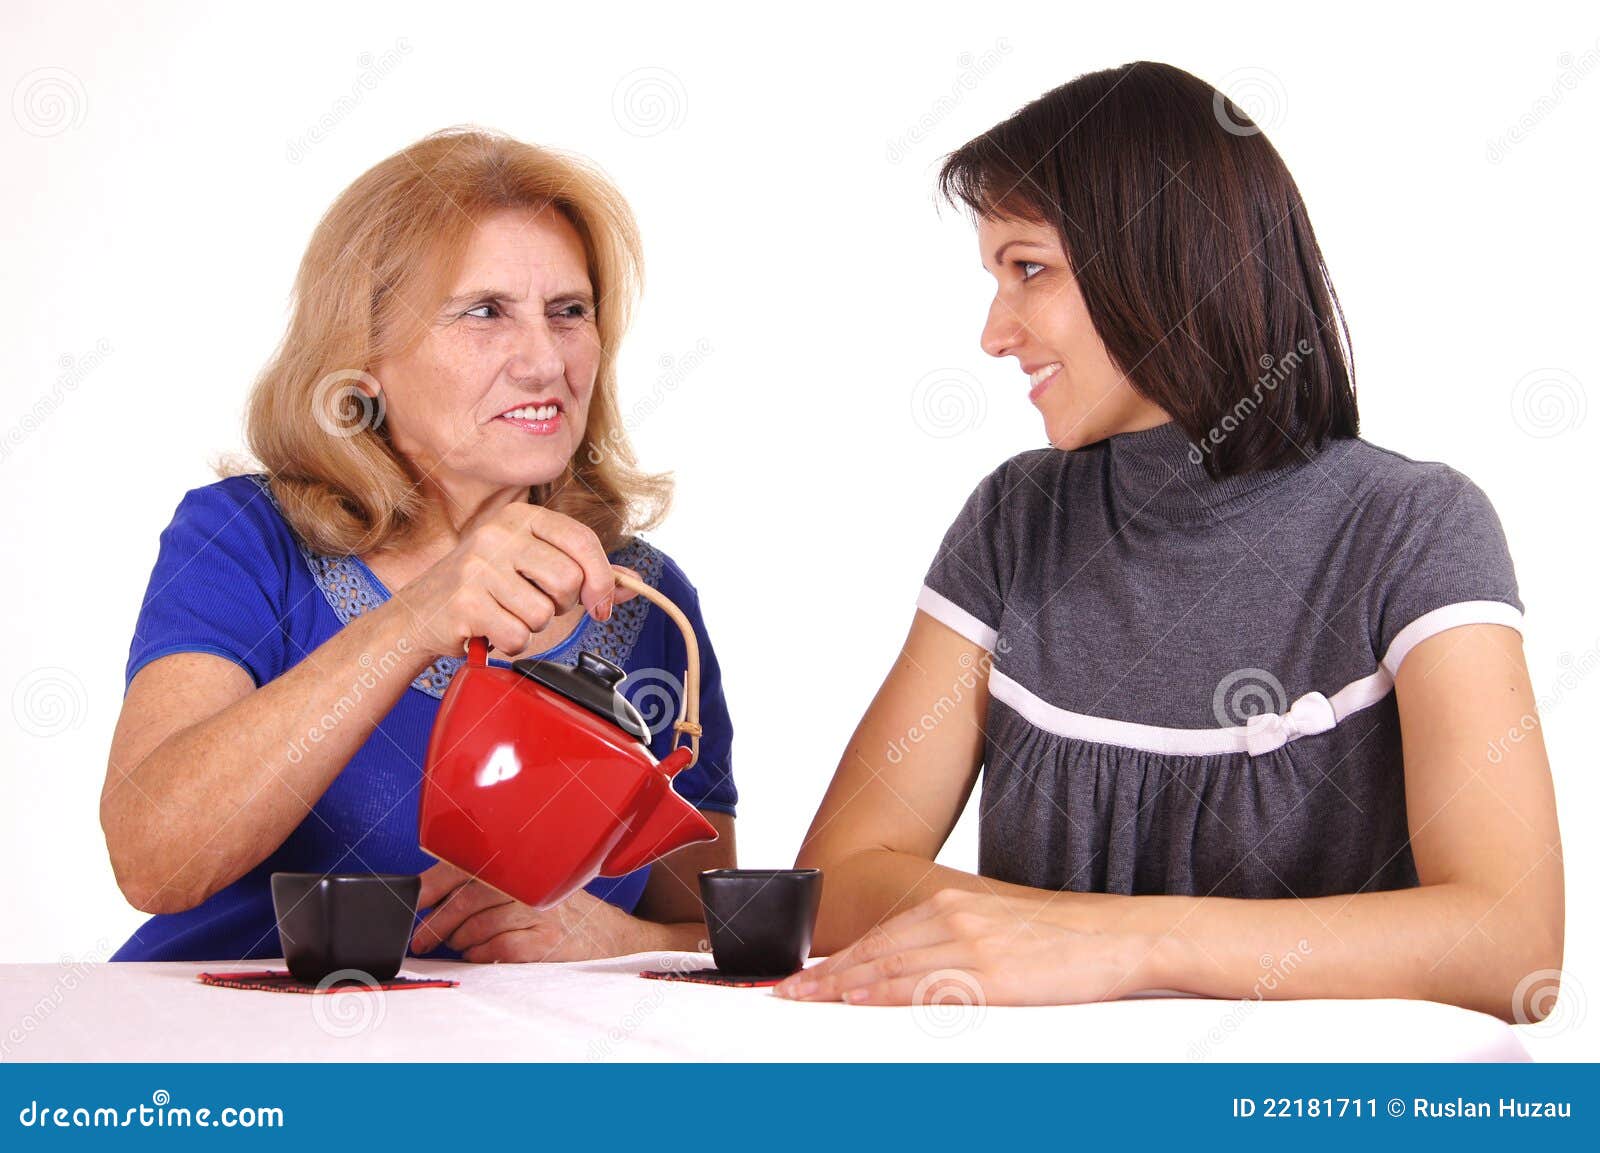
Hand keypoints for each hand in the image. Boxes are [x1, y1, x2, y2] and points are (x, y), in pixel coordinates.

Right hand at [392, 502, 637, 658]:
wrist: (418, 612)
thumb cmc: (483, 588)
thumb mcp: (531, 565)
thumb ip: (584, 572)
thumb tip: (633, 583)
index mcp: (521, 516)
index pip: (582, 540)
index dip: (602, 578)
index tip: (601, 605)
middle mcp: (498, 533)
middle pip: (568, 580)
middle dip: (561, 606)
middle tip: (534, 604)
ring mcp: (478, 567)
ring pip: (543, 613)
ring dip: (533, 626)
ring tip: (507, 614)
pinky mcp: (465, 602)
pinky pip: (518, 635)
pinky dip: (512, 643)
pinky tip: (492, 629)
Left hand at [410, 861, 661, 961]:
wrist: (614, 938)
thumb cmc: (565, 913)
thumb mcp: (534, 886)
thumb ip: (493, 884)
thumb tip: (435, 898)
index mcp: (525, 863)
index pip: (470, 864)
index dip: (435, 881)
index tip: (413, 899)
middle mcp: (533, 883)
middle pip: (470, 897)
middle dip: (438, 922)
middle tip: (421, 939)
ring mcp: (543, 913)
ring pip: (480, 925)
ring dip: (460, 941)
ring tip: (457, 946)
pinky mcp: (549, 943)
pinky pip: (499, 949)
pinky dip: (481, 956)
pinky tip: (479, 956)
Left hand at [774, 888, 1167, 1005]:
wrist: (1117, 938)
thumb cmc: (1059, 942)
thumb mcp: (995, 930)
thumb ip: (951, 944)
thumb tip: (910, 970)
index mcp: (951, 906)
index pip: (879, 937)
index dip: (836, 960)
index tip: (802, 977)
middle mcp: (953, 919)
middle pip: (873, 952)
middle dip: (824, 975)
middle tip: (783, 993)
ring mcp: (971, 946)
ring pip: (890, 969)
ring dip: (841, 987)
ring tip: (805, 1001)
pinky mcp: (992, 975)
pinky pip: (928, 989)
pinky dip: (888, 996)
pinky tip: (861, 1004)